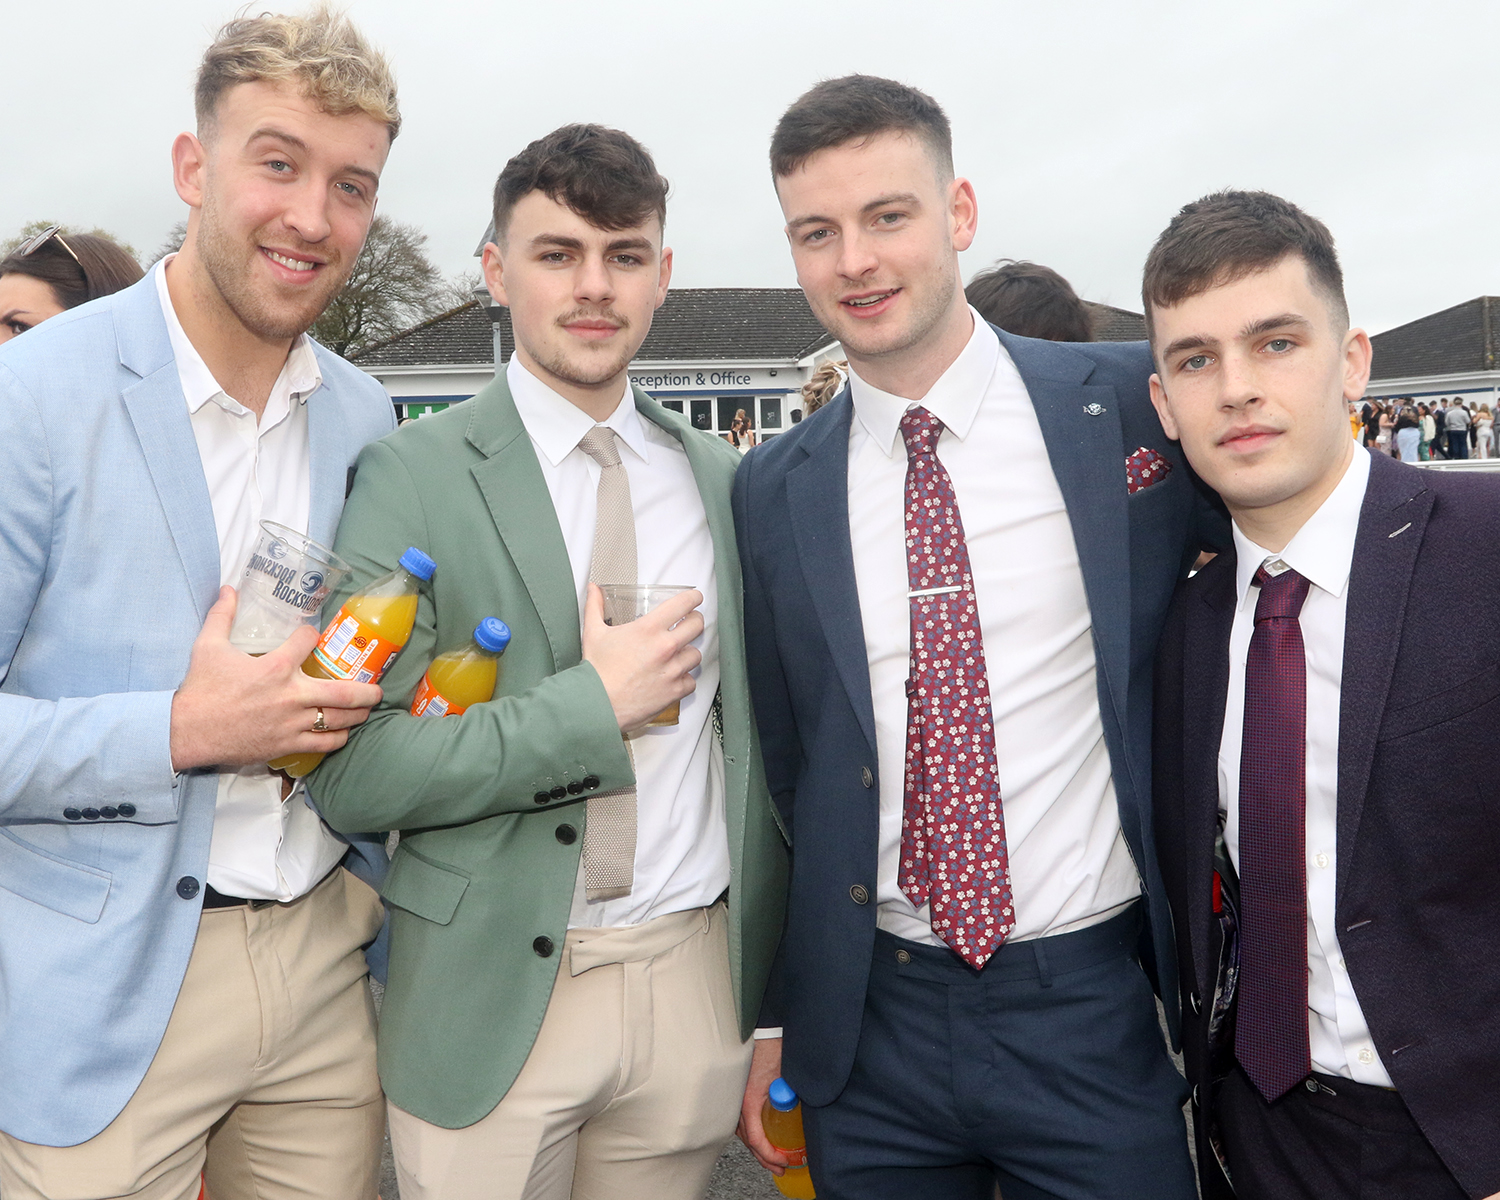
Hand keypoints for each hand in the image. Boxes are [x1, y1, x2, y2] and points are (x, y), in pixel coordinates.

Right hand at [169, 587, 383, 770]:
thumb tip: (228, 588)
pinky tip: (343, 734)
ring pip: (338, 721)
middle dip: (367, 691)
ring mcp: (292, 723)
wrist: (186, 731)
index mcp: (276, 668)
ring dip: (357, 715)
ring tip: (367, 711)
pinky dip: (337, 740)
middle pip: (343, 692)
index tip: (313, 634)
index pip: (308, 641)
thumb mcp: (208, 646)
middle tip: (378, 689)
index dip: (312, 634)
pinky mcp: (286, 744)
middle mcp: (291, 696)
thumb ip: (222, 615)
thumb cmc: (199, 688)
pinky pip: (321, 744)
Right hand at [581, 584, 702, 732]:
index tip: (694, 599)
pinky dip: (684, 680)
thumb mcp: (594, 633)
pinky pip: (691, 681)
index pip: (683, 604)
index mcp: (649, 629)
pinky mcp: (675, 691)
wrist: (598, 705)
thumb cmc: (596, 671)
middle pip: (697, 626)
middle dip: (694, 622)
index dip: (693, 598)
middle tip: (687, 624)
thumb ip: (595, 607)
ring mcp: (672, 670)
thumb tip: (594, 589)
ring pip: (696, 654)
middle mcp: (665, 648)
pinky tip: (672, 678)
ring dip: (687, 653)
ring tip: (676, 655)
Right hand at [736, 1036, 788, 1173]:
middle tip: (780, 1167)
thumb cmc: (773, 1046)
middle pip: (748, 1140)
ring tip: (772, 1155)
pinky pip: (743, 1119)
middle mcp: (738, 1102)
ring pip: (743, 1130)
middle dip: (764, 1157)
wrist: (764, 1028)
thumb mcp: (787, 1076)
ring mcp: (736, 1097)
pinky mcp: (739, 1091)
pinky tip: (762, 1133)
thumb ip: (794, 1095)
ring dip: (757, 1145)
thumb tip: (806, 1109)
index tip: (784, 1162)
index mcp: (748, 1101)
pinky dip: (752, 1131)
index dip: (769, 1155)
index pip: (756, 1139)